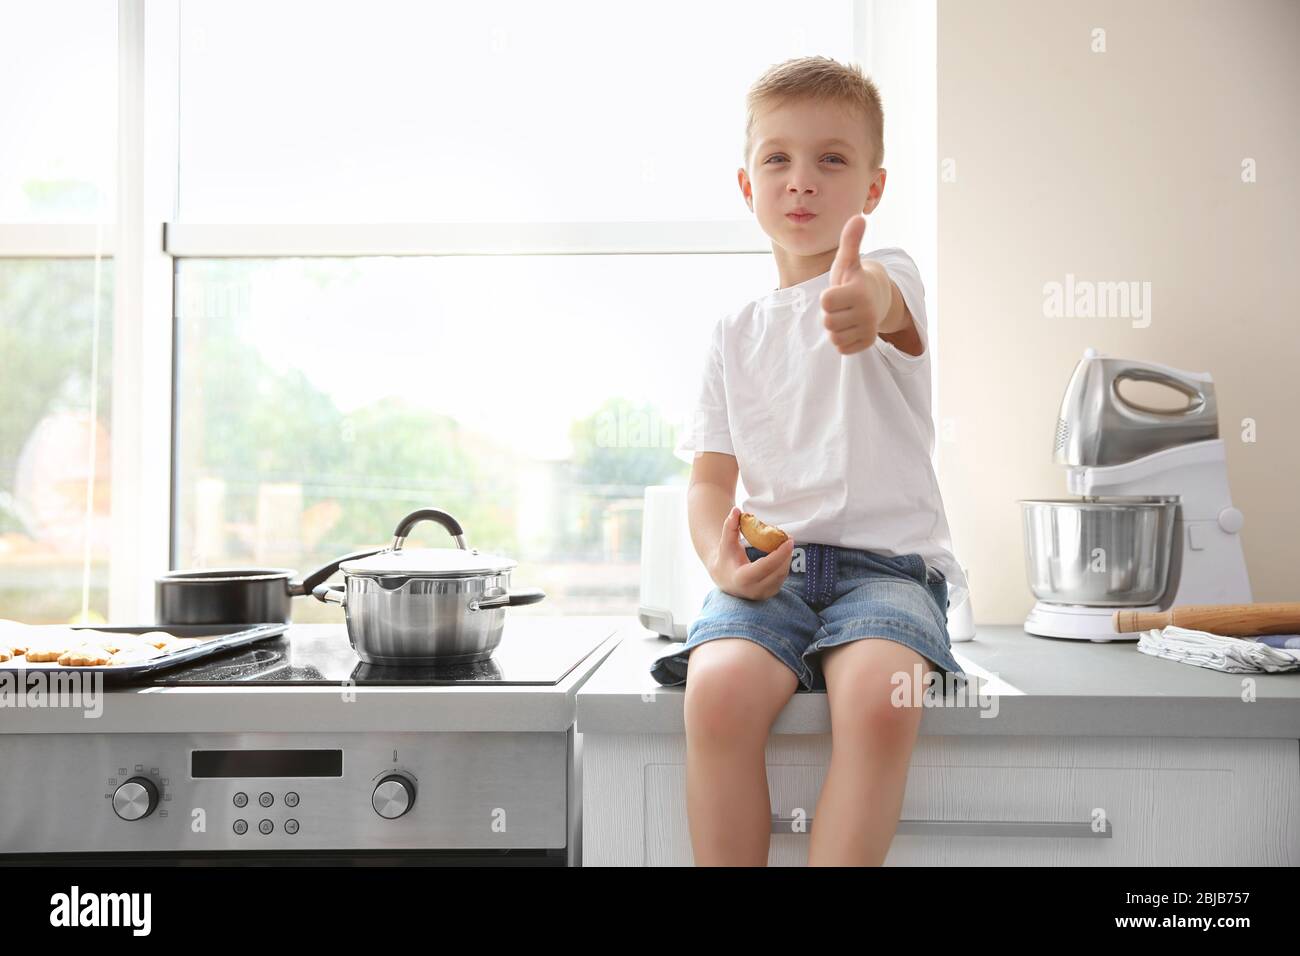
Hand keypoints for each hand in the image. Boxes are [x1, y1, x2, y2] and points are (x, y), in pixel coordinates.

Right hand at [709, 506, 794, 600]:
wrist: (725, 577)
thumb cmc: (726, 557)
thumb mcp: (726, 542)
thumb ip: (730, 526)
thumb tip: (736, 510)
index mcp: (742, 579)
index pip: (764, 567)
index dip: (779, 554)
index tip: (789, 540)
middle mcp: (754, 590)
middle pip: (777, 572)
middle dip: (786, 555)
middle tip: (789, 538)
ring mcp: (763, 594)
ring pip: (782, 575)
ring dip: (787, 559)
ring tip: (786, 543)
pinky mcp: (770, 593)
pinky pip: (782, 578)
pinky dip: (784, 564)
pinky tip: (783, 552)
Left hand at [820, 213, 889, 354]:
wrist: (876, 299)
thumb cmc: (854, 278)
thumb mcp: (848, 261)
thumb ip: (850, 241)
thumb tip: (857, 216)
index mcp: (859, 292)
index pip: (825, 302)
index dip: (827, 296)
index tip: (838, 290)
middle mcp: (867, 312)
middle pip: (827, 322)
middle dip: (830, 313)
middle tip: (842, 305)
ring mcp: (868, 329)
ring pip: (834, 337)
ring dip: (835, 327)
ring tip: (846, 315)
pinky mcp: (867, 344)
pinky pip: (842, 348)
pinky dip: (843, 339)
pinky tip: (850, 326)